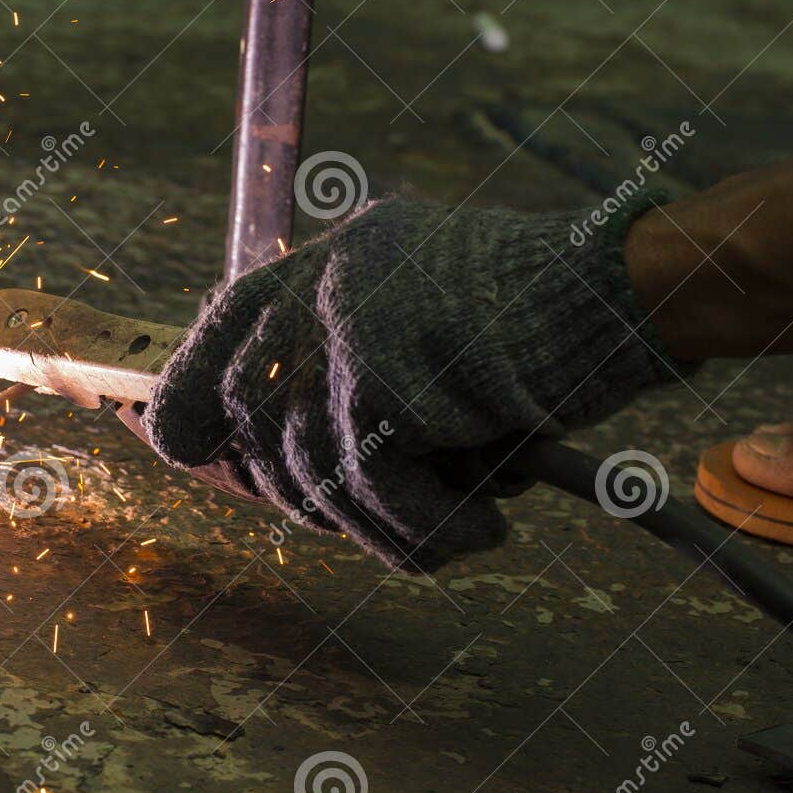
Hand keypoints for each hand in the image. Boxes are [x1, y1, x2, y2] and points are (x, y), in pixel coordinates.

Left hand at [143, 196, 685, 571]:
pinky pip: (372, 490)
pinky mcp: (380, 379)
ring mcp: (345, 328)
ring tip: (457, 531)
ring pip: (313, 469)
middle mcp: (321, 284)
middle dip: (304, 492)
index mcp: (326, 261)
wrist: (617, 292)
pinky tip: (481, 530)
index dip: (184, 399)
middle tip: (376, 518)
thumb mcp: (423, 315)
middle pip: (256, 418)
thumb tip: (277, 456)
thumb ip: (351, 357)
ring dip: (384, 523)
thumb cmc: (540, 320)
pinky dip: (425, 529)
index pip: (217, 332)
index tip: (175, 447)